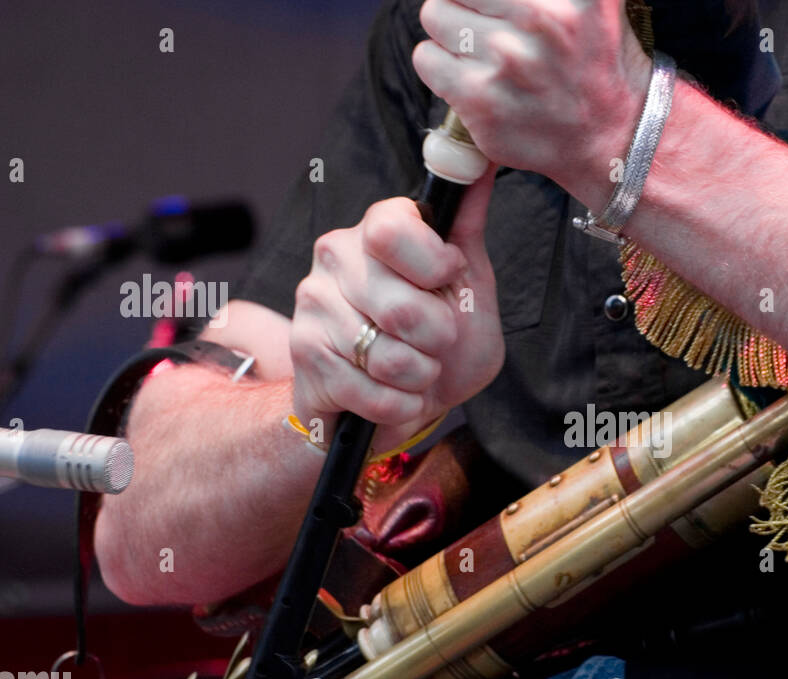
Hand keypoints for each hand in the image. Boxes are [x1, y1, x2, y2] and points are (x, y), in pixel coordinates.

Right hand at [289, 167, 503, 452]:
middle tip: (435, 342)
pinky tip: (395, 394)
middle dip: (438, 339)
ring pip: (389, 357)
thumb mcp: (468, 285)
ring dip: (421, 377)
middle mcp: (335, 256)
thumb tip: (483, 163)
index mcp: (376, 229)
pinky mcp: (304, 356)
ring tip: (415, 370)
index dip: (435, 268)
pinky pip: (374, 394)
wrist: (398, 405)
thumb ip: (467, 229)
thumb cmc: (437, 344)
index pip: (393, 230)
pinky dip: (401, 405)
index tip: (448, 281)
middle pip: (401, 308)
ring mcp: (312, 305)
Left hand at [413, 0, 651, 195]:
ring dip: (451, 35)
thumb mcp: (597, 3)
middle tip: (488, 29)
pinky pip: (427, 59)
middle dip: (466, 6)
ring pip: (435, 17)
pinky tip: (469, 78)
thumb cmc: (600, 64)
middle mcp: (540, 17)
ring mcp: (508, 60)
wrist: (613, 137)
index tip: (489, 7)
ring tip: (481, 54)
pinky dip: (439, 66)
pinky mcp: (482, 100)